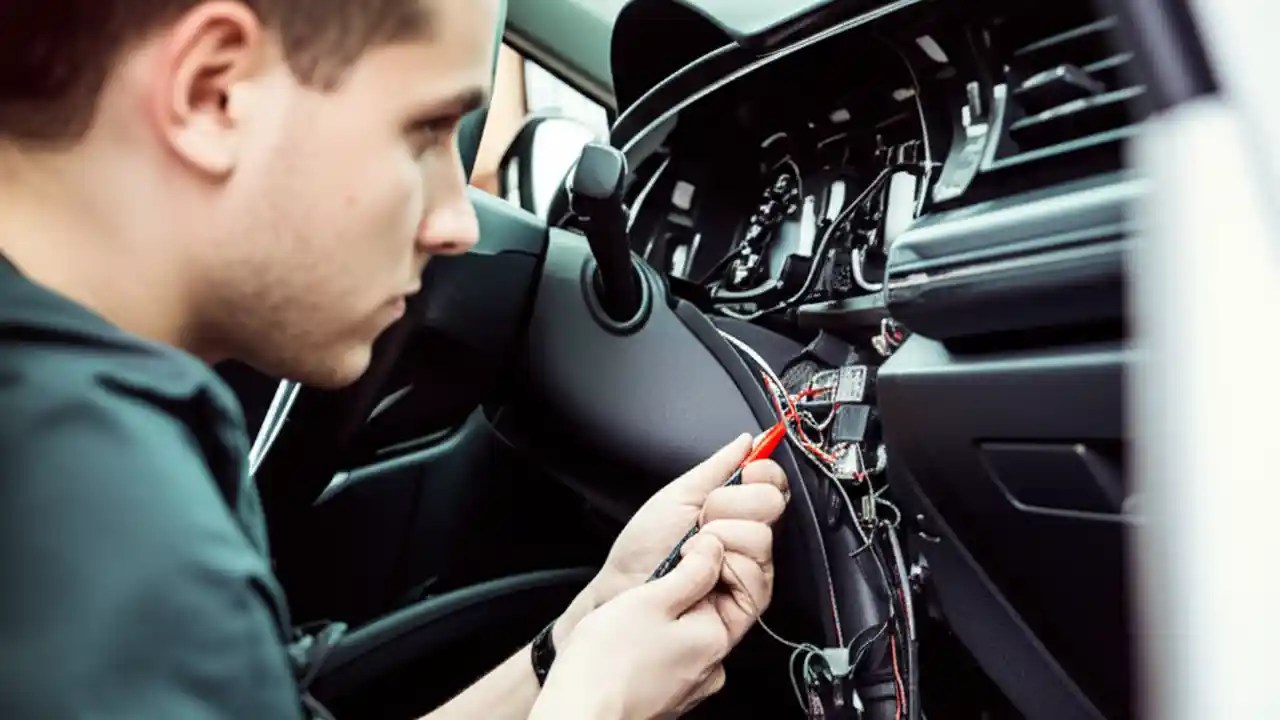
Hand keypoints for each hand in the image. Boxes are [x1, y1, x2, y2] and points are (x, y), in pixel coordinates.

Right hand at [531, 535, 731, 719]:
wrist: (578, 716)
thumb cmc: (606, 663)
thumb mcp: (650, 598)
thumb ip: (691, 572)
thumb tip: (714, 549)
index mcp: (714, 638)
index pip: (720, 586)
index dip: (692, 567)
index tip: (665, 566)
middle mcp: (710, 668)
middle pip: (701, 613)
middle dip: (673, 599)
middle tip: (638, 597)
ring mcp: (687, 689)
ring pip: (681, 639)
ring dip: (659, 626)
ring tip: (625, 626)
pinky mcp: (665, 702)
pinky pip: (665, 663)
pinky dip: (648, 652)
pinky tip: (624, 651)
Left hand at [555, 435, 788, 647]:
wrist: (624, 586)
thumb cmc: (645, 545)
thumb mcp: (679, 493)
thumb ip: (719, 465)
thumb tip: (749, 439)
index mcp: (737, 508)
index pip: (774, 481)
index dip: (761, 472)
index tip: (741, 474)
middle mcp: (750, 537)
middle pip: (772, 502)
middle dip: (727, 506)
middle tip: (699, 521)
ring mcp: (753, 569)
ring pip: (761, 536)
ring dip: (717, 539)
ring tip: (693, 551)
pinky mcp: (750, 600)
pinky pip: (754, 572)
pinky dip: (721, 567)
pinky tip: (702, 573)